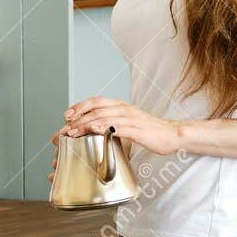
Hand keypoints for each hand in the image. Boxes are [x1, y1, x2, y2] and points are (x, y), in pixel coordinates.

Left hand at [62, 96, 181, 156]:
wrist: (173, 135)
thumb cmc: (151, 132)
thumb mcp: (130, 124)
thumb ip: (115, 124)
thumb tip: (97, 131)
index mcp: (122, 106)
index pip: (96, 101)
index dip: (80, 106)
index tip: (67, 115)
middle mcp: (124, 109)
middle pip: (95, 109)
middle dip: (76, 118)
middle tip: (63, 128)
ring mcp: (130, 118)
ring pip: (102, 117)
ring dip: (84, 124)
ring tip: (71, 132)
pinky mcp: (136, 129)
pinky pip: (115, 127)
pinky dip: (101, 128)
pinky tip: (91, 131)